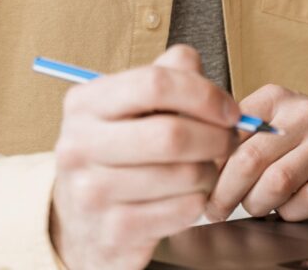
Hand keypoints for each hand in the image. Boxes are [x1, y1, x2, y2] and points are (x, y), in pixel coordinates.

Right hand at [50, 45, 241, 269]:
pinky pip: (183, 209)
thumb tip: (212, 87)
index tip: (228, 110)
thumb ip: (172, 75)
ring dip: (210, 172)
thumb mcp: (133, 104)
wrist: (83, 221)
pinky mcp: (113, 232)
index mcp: (84, 103)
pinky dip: (199, 201)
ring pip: (184, 174)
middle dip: (216, 137)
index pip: (155, 83)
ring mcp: (91, 193)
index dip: (203, 94)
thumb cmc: (121, 151)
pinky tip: (189, 196)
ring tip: (206, 169)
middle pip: (172, 134)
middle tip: (229, 141)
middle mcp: (77, 146)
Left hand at [205, 85, 307, 222]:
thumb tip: (199, 164)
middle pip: (250, 159)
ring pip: (278, 182)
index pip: (230, 131)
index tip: (201, 182)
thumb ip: (241, 135)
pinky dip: (290, 213)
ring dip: (258, 204)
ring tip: (256, 207)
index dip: (211, 163)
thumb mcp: (278, 119)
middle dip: (226, 193)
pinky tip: (289, 208)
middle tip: (216, 210)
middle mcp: (306, 114)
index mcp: (278, 98)